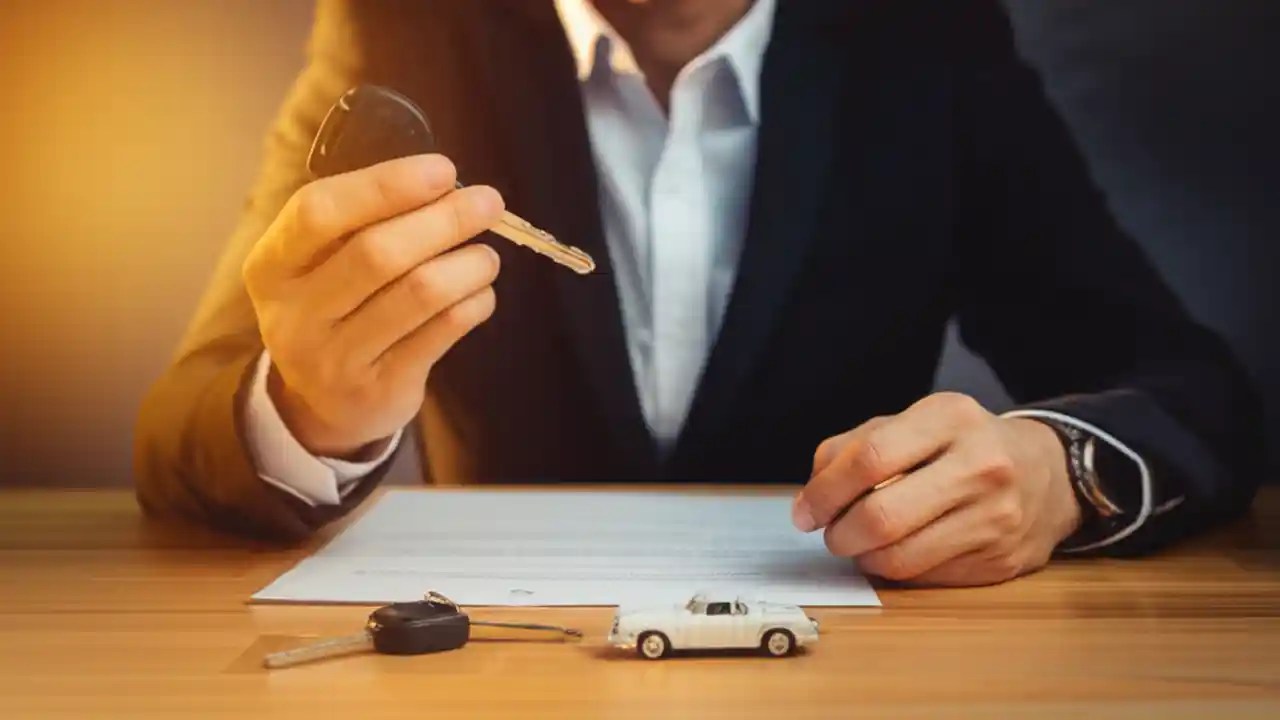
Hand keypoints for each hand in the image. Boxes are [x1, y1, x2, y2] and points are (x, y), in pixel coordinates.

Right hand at [242, 154, 504, 458]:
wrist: (324, 406)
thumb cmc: (335, 309)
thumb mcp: (321, 267)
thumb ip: (363, 223)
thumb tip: (445, 185)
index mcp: (271, 266)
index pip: (319, 211)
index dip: (384, 185)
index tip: (442, 170)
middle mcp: (294, 314)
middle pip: (377, 253)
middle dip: (444, 220)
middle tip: (489, 203)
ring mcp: (335, 358)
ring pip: (418, 293)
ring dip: (467, 264)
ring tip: (488, 254)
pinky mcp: (380, 389)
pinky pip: (441, 333)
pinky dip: (473, 303)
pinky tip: (481, 291)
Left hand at [792, 392, 1082, 585]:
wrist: (1049, 473)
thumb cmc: (961, 445)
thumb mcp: (912, 423)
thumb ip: (852, 448)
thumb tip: (810, 498)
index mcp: (950, 418)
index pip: (871, 457)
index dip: (826, 491)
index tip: (805, 511)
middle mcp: (981, 465)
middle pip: (883, 515)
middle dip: (840, 534)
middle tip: (830, 535)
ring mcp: (997, 517)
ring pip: (902, 557)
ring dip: (864, 558)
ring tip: (859, 544)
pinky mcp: (1002, 560)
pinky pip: (927, 577)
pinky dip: (897, 570)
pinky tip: (897, 553)